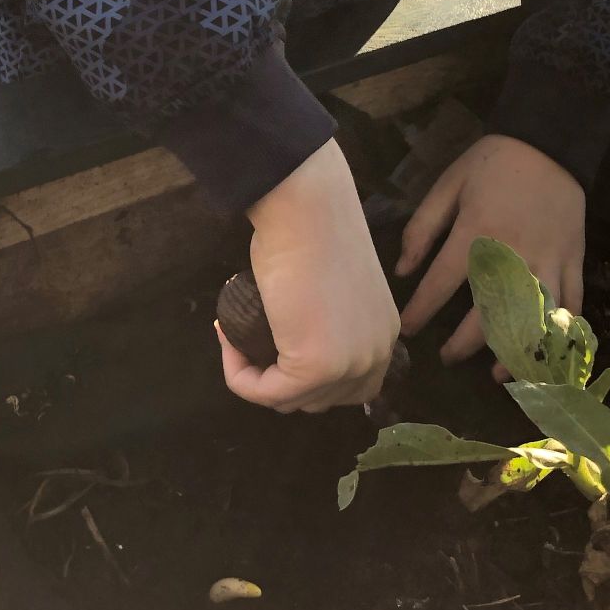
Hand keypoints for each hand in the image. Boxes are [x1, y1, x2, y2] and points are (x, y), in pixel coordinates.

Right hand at [219, 140, 401, 413]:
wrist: (307, 208)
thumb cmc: (312, 230)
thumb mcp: (331, 286)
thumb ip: (326, 317)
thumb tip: (294, 328)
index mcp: (382, 335)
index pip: (348, 385)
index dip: (302, 371)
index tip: (267, 338)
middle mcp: (376, 356)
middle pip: (320, 399)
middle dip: (279, 379)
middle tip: (247, 340)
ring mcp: (348, 365)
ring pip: (292, 400)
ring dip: (256, 377)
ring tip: (234, 336)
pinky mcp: (315, 367)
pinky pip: (265, 392)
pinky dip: (239, 376)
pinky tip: (226, 340)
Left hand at [398, 137, 585, 366]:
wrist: (550, 142)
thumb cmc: (493, 163)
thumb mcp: (448, 184)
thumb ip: (423, 227)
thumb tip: (402, 269)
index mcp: (476, 233)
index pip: (441, 285)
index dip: (421, 312)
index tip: (407, 330)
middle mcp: (512, 256)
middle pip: (487, 315)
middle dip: (463, 344)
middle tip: (447, 357)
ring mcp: (547, 263)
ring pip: (531, 321)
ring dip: (515, 351)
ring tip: (496, 373)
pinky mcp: (573, 262)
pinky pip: (570, 306)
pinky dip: (560, 334)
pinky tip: (546, 354)